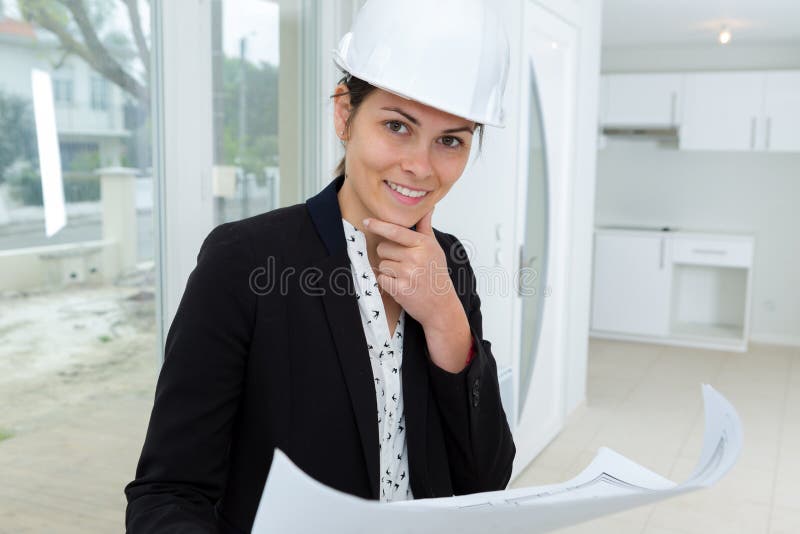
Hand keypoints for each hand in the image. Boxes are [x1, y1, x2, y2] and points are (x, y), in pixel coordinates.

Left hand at [363, 208, 472, 372]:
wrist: (441, 305)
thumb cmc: (436, 274)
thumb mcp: (435, 248)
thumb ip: (426, 227)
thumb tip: (428, 207)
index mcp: (424, 245)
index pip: (396, 231)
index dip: (379, 225)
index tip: (366, 221)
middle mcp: (416, 257)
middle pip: (383, 248)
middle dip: (388, 255)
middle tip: (403, 264)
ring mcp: (408, 274)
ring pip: (382, 264)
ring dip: (388, 270)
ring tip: (404, 275)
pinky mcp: (400, 289)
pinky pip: (381, 278)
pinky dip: (387, 282)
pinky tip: (401, 285)